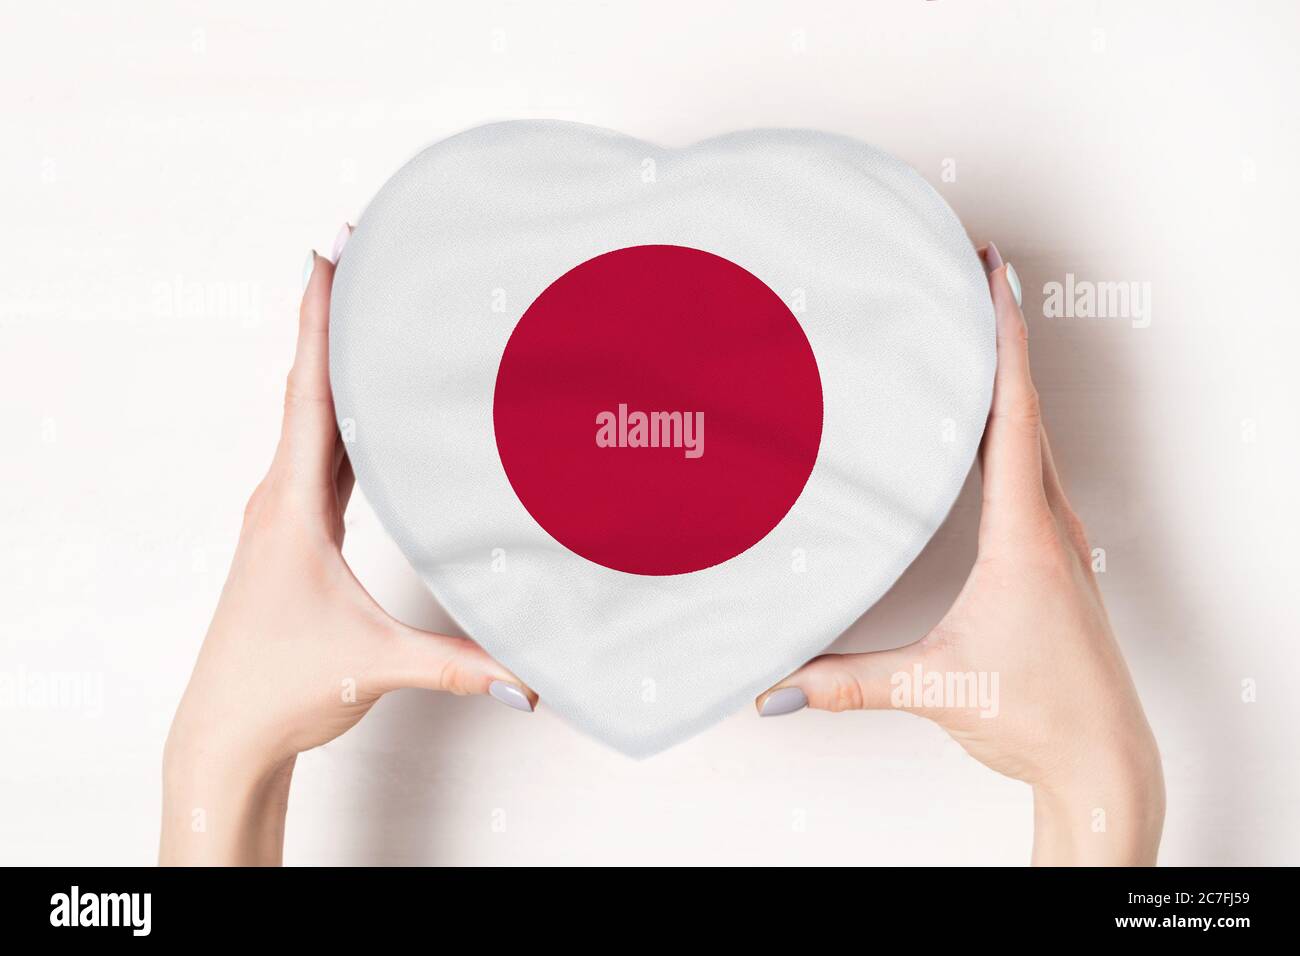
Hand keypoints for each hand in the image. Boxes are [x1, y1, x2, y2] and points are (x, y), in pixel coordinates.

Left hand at [161, 240, 536, 865]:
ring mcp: (285, 515)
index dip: (319, 320)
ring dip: (334, 364)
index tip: (326, 254)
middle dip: (333, 319)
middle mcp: (281, 499)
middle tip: (357, 255)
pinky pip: (321, 457)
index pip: (310, 392)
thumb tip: (530, 672)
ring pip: (314, 420)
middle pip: (310, 388)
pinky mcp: (295, 535)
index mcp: (292, 508)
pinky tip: (362, 407)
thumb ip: (459, 664)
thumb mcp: (375, 665)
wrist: (224, 733)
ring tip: (364, 312)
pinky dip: (340, 417)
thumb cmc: (277, 688)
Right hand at [756, 243, 1163, 865]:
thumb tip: (777, 683)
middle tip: (972, 277)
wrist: (1103, 758)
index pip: (1011, 417)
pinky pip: (1035, 467)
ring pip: (1035, 435)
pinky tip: (985, 423)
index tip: (991, 280)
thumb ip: (846, 682)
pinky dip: (1011, 426)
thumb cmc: (1040, 715)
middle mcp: (1050, 524)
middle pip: (1027, 406)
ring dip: (1009, 377)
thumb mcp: (935, 687)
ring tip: (976, 329)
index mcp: (1024, 537)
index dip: (1001, 343)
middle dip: (1002, 334)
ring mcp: (1060, 538)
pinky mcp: (1056, 555)